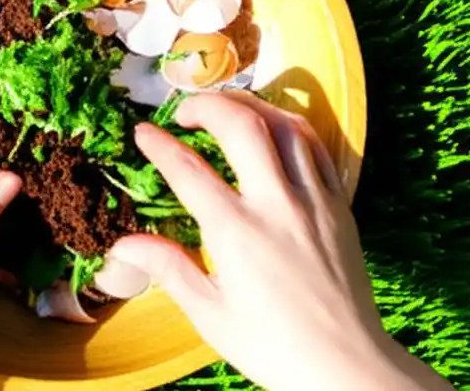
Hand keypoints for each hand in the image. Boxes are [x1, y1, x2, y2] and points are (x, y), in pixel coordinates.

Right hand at [109, 92, 451, 390]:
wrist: (346, 365)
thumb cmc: (273, 346)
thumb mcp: (209, 313)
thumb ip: (168, 268)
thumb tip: (123, 244)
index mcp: (236, 232)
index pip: (187, 169)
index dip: (158, 144)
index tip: (142, 132)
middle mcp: (276, 205)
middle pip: (242, 125)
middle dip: (206, 105)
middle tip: (183, 112)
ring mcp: (313, 201)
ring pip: (284, 125)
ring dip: (251, 107)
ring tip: (226, 110)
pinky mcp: (339, 206)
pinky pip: (316, 148)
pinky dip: (289, 128)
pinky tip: (272, 131)